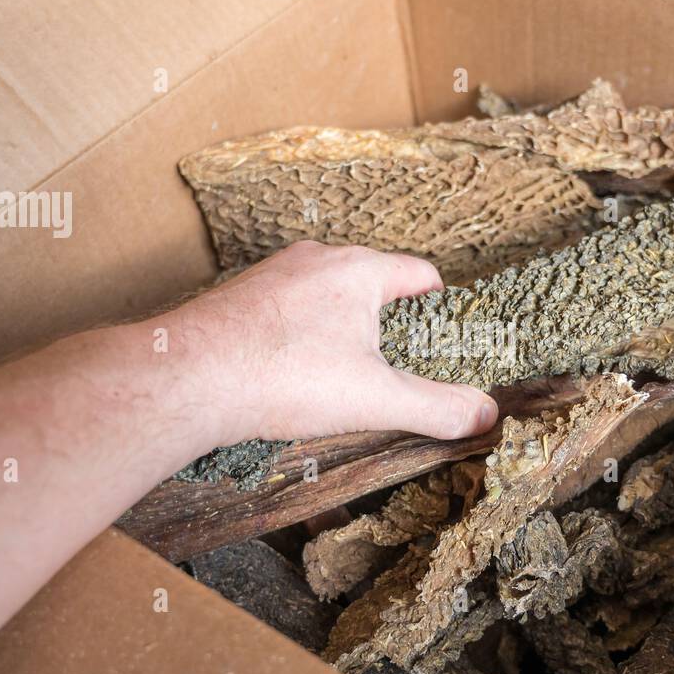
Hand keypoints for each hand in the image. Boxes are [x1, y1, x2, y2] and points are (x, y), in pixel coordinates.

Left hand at [162, 241, 497, 446]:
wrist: (186, 378)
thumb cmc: (283, 377)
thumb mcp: (375, 399)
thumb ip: (436, 408)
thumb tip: (487, 414)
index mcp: (358, 271)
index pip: (418, 273)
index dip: (439, 300)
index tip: (446, 324)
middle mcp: (315, 259)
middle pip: (370, 280)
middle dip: (387, 317)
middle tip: (399, 357)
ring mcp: (272, 275)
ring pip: (323, 292)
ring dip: (339, 324)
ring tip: (346, 367)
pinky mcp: (238, 297)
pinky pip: (285, 308)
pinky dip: (299, 333)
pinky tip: (292, 370)